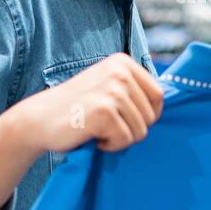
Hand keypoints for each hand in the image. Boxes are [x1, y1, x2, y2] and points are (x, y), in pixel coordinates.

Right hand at [7, 53, 164, 153]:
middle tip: (102, 124)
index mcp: (123, 63)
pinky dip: (109, 146)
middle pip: (152, 117)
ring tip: (95, 128)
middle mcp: (120, 72)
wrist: (38, 120)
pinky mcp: (104, 111)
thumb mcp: (108, 87)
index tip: (122, 118)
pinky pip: (125, 140)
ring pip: (140, 131)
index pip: (158, 97)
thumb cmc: (76, 108)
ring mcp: (113, 90)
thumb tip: (172, 101)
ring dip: (119, 138)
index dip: (145, 116)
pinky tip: (90, 135)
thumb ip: (134, 90)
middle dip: (130, 128)